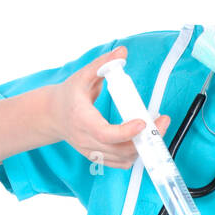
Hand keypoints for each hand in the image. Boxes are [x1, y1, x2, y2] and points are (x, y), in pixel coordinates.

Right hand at [48, 46, 169, 168]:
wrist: (52, 115)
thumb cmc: (68, 95)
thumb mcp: (83, 75)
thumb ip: (103, 63)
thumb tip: (122, 51)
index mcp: (81, 119)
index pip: (104, 133)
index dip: (126, 132)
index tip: (143, 122)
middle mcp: (86, 140)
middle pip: (119, 149)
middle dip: (145, 139)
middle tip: (162, 122)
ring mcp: (92, 152)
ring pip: (123, 159)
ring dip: (144, 147)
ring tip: (156, 128)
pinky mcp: (98, 157)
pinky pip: (121, 163)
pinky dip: (136, 155)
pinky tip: (144, 139)